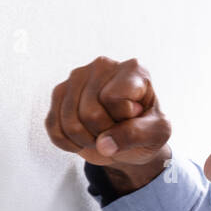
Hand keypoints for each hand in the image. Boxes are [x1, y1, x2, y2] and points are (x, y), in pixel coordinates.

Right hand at [45, 56, 172, 188]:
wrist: (129, 138)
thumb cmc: (146, 129)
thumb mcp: (156, 134)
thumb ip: (136, 135)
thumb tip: (103, 144)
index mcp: (133, 69)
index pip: (112, 99)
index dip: (122, 120)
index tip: (135, 117)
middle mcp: (102, 66)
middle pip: (90, 113)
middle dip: (104, 134)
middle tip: (117, 131)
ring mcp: (77, 77)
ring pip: (70, 122)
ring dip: (86, 141)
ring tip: (102, 134)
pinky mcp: (59, 93)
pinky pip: (54, 127)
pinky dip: (69, 143)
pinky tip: (83, 139)